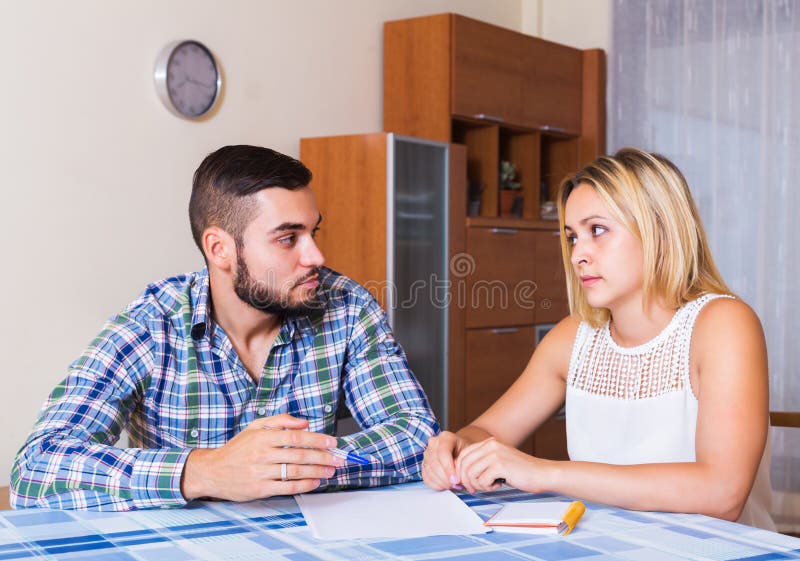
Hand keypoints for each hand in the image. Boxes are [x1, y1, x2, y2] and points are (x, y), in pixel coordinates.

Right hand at [181, 413, 344, 501]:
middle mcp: (261, 454)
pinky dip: (304, 485)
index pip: (296, 437)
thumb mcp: (255, 427)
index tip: (332, 442)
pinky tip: (315, 482)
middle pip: (299, 455)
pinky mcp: (259, 489)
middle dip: (322, 457)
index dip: (317, 440)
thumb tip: (305, 422)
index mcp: (262, 436)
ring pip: (295, 472)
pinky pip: (286, 487)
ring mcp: (260, 472)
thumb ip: (280, 421)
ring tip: (330, 471)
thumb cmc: (237, 448)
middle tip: (338, 459)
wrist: (212, 471)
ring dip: (317, 472)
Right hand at [422, 431, 468, 489]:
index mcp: (446, 437)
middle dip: (445, 478)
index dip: (448, 469)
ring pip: (429, 471)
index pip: (443, 453)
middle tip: (456, 485)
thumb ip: (462, 464)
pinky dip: (435, 484)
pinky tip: (444, 486)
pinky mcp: (424, 464)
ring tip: (452, 486)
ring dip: (441, 482)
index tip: (456, 480)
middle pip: (435, 463)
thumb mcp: (468, 453)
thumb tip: (456, 480)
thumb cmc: (466, 451)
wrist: (461, 450)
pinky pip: (426, 477)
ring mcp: (427, 453)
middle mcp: (433, 443)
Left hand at [456, 437, 545, 493]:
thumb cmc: (521, 472)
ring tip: (489, 486)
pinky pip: (482, 480)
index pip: (463, 455)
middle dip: (466, 480)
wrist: (542, 474)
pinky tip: (498, 485)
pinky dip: (487, 487)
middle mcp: (490, 445)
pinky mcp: (500, 465)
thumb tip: (462, 475)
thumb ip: (482, 463)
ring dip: (477, 484)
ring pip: (471, 473)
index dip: (460, 471)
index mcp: (489, 442)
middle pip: (463, 464)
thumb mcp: (498, 462)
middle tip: (474, 489)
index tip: (466, 483)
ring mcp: (495, 454)